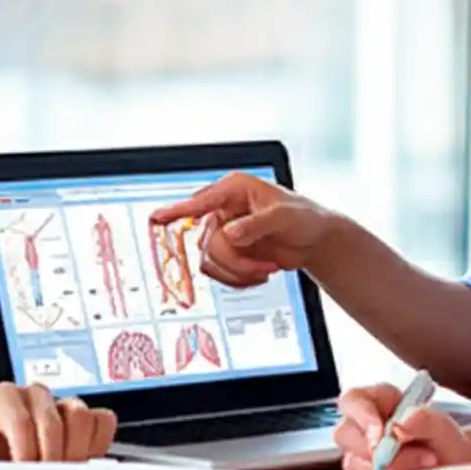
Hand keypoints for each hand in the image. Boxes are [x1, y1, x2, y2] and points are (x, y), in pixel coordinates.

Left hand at [0, 383, 116, 469]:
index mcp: (4, 397)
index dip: (25, 451)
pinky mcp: (78, 416)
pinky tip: (80, 462)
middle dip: (52, 457)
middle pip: (58, 420)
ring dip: (76, 451)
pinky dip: (97, 443)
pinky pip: (102, 421)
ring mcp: (60, 403)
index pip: (23, 421)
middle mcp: (35, 396)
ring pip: (83, 417)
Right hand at [149, 172, 339, 287]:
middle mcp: (224, 210)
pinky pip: (217, 273)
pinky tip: (259, 274)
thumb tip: (230, 232)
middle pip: (208, 242)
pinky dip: (239, 279)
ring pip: (210, 261)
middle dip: (237, 261)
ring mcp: (223, 233)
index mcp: (235, 190)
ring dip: (239, 272)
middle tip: (265, 267)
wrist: (313, 241)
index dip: (178, 210)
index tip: (157, 218)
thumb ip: (256, 224)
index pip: (201, 201)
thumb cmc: (303, 218)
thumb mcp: (284, 217)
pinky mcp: (227, 253)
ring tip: (266, 269)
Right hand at [334, 384, 470, 469]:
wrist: (452, 466)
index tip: (382, 436)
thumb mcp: (442, 425)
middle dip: (383, 451)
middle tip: (424, 456)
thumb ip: (424, 420)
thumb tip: (400, 425)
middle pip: (346, 435)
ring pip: (355, 463)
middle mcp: (359, 424)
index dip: (363, 418)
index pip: (352, 401)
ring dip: (393, 469)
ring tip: (426, 464)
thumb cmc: (443, 439)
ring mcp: (357, 451)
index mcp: (374, 399)